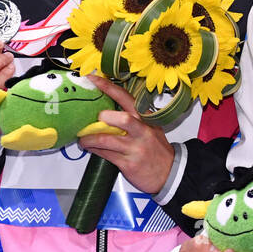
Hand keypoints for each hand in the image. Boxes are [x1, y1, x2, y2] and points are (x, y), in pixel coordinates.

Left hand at [75, 75, 174, 194]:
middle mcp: (142, 131)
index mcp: (146, 118)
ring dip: (89, 138)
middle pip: (123, 118)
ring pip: (106, 139)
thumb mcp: (150, 129)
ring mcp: (135, 147)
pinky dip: (93, 149)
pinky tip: (89, 147)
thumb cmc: (156, 149)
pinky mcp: (128, 163)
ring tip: (82, 138)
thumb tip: (106, 111)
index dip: (108, 87)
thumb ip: (133, 120)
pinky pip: (105, 154)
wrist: (170, 172)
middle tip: (93, 119)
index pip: (126, 98)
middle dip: (104, 116)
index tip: (92, 79)